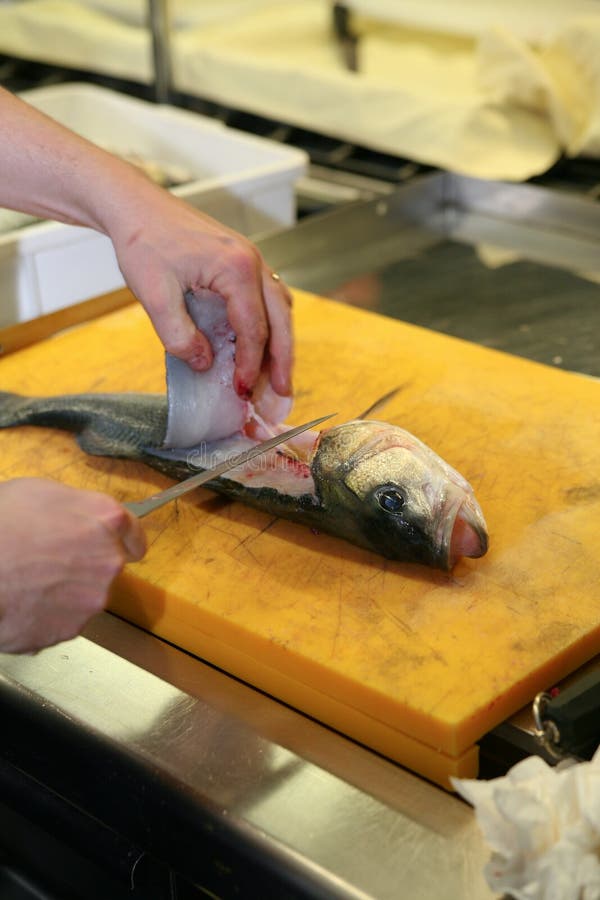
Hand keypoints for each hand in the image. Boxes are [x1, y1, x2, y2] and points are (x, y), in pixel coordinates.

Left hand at [0, 88, 292, 398]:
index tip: (241, 391)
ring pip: (280, 308)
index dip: (249, 365)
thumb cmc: (143, 241)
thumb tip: (205, 363)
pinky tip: (263, 342)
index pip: (253, 328)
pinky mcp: (242, 260)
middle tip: (281, 393)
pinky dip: (271, 324)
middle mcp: (252, 261)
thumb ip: (179, 335)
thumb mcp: (154, 295)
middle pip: (281, 320)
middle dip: (282, 361)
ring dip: (281, 343)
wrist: (134, 204)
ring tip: (276, 374)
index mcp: (236, 269)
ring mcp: (251, 259)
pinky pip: (268, 297)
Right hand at [0, 478, 145, 653]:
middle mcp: (109, 562)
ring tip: (30, 580)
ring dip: (67, 590)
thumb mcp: (39, 492)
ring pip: (86, 595)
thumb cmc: (1, 524)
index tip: (115, 543)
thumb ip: (76, 508)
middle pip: (108, 566)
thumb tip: (79, 518)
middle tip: (50, 558)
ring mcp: (91, 599)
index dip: (123, 539)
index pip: (135, 535)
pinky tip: (24, 600)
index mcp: (107, 520)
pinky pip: (64, 620)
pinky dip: (49, 614)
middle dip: (86, 563)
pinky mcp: (71, 629)